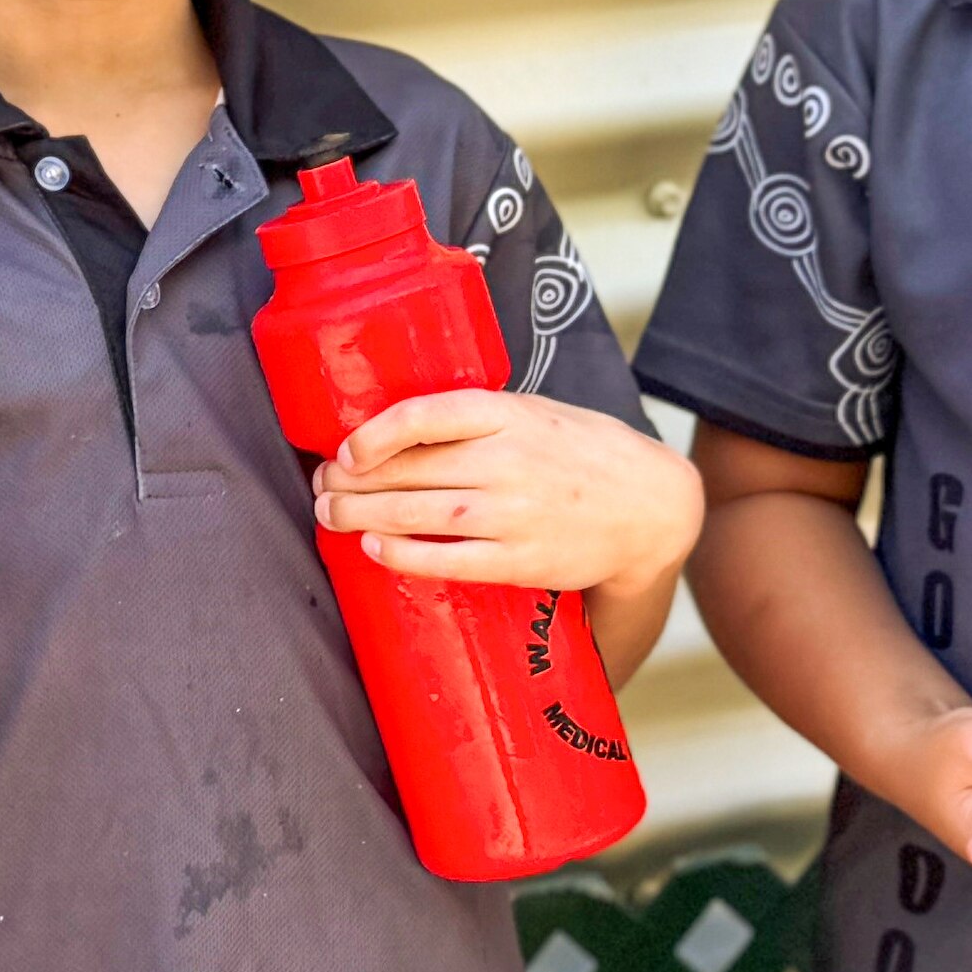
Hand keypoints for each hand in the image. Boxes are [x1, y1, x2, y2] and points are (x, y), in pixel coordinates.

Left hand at [314, 390, 700, 594]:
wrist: (650, 507)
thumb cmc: (584, 453)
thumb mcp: (537, 412)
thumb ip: (479, 417)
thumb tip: (399, 428)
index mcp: (510, 414)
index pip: (425, 415)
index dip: (372, 434)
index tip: (344, 449)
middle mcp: (509, 461)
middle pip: (408, 469)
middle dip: (350, 480)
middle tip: (321, 486)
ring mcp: (513, 512)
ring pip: (417, 513)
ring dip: (361, 515)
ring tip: (330, 514)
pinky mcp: (519, 559)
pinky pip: (446, 558)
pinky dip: (402, 553)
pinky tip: (373, 546)